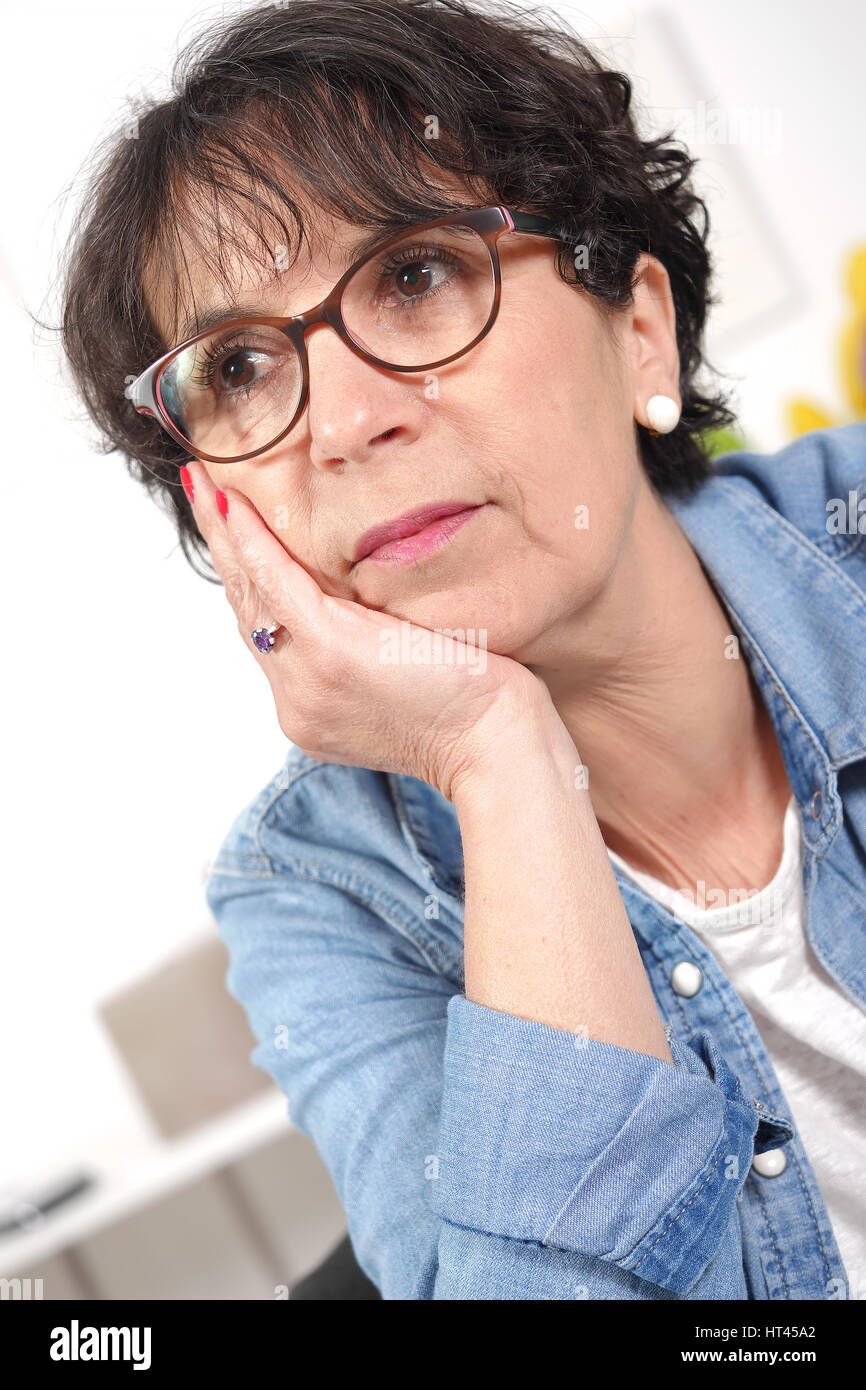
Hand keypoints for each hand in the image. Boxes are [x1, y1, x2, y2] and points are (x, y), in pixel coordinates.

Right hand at [182, 460, 547, 800]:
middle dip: (222, 548)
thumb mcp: (411, 680)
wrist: (497, 748)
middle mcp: (296, 700)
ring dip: (223, 533)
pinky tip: (231, 502)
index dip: (244, 579)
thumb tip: (371, 609)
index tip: (230, 532)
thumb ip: (374, 649)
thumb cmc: (478, 713)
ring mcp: (306, 680)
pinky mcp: (329, 652)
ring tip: (202, 484)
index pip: (267, 633)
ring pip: (251, 595)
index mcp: (312, 709)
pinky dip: (249, 539)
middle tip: (201, 491)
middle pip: (247, 612)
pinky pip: (276, 584)